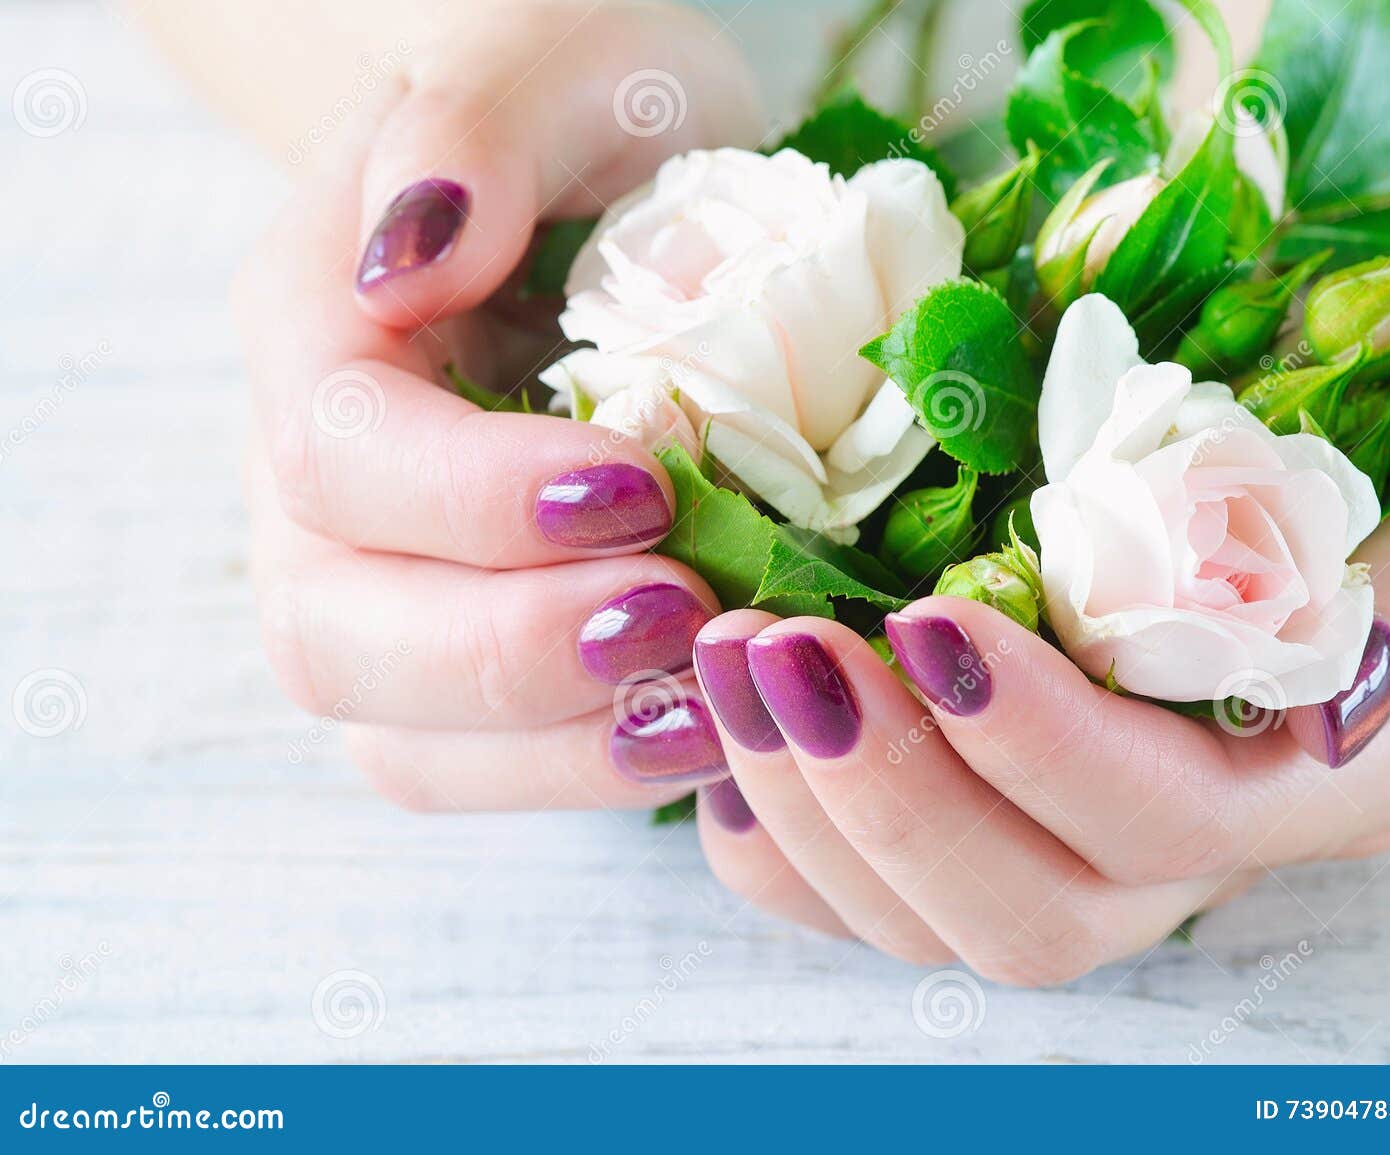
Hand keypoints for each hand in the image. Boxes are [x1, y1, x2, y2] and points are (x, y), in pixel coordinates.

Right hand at [237, 1, 759, 810]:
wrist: (596, 171)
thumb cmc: (585, 112)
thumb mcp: (553, 70)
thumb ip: (473, 133)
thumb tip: (406, 258)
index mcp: (314, 324)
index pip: (338, 451)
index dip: (476, 499)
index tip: (639, 487)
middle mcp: (311, 478)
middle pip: (334, 628)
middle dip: (511, 650)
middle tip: (681, 619)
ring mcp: (374, 579)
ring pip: (398, 732)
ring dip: (558, 745)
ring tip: (714, 703)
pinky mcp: (453, 651)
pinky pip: (480, 764)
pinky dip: (587, 769)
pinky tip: (709, 730)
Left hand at [692, 424, 1389, 983]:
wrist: (1300, 362)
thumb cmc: (1376, 370)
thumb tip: (1364, 689)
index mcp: (1318, 770)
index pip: (1170, 817)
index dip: (1039, 744)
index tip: (923, 613)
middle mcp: (1199, 838)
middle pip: (1033, 915)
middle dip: (888, 793)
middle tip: (771, 645)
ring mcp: (1078, 843)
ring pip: (925, 926)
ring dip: (805, 806)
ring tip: (725, 650)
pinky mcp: (979, 819)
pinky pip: (851, 893)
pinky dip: (772, 828)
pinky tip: (727, 717)